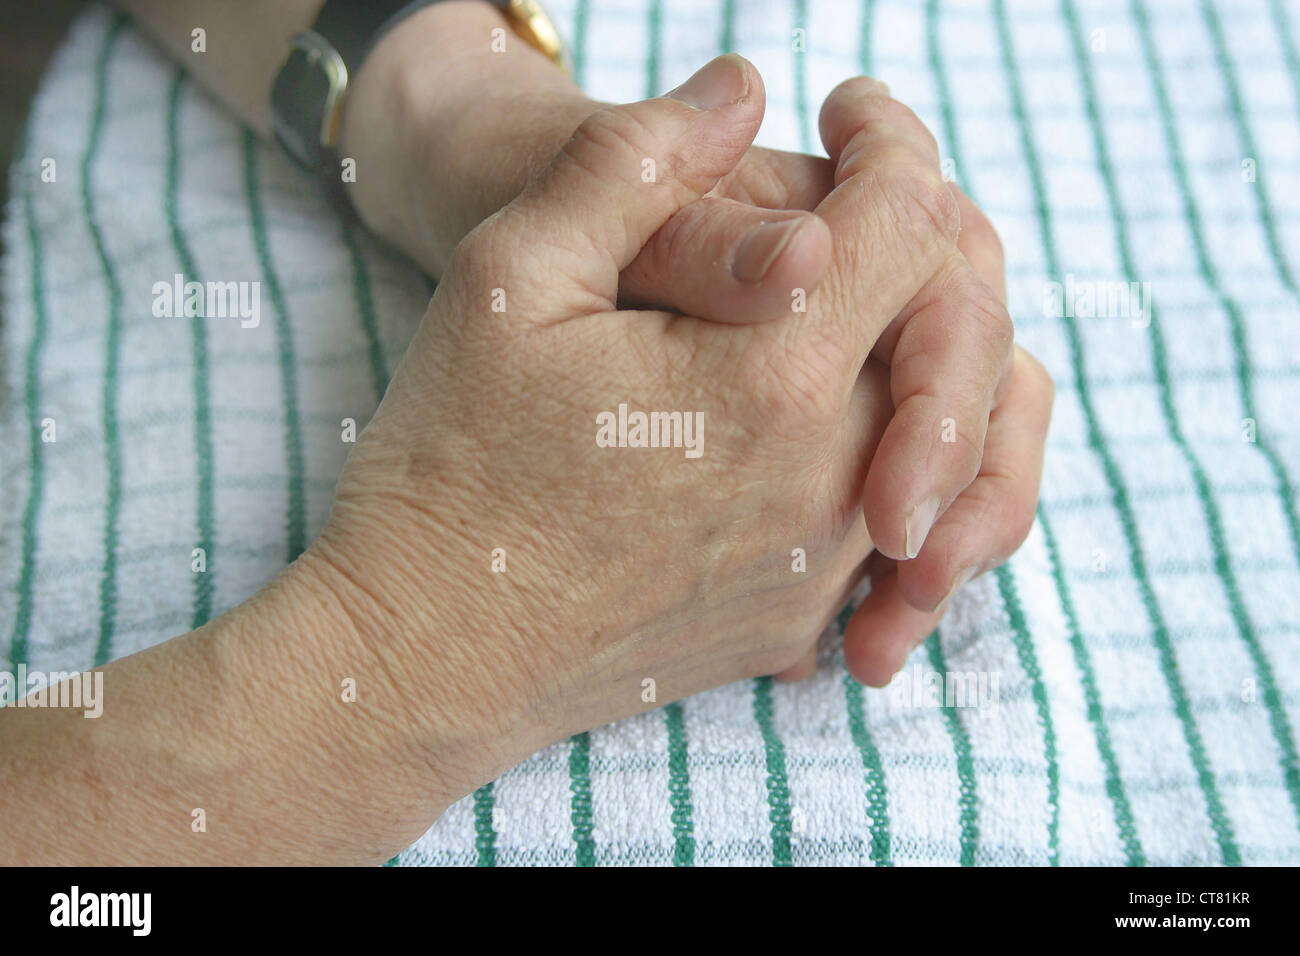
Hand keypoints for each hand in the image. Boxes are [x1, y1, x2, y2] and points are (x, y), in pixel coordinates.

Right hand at [340, 9, 1051, 682]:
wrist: (420, 656)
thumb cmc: (448, 464)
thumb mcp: (509, 276)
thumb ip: (634, 161)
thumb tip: (740, 90)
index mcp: (773, 380)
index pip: (912, 223)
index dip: (894, 140)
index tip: (846, 110)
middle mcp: (830, 484)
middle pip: (958, 324)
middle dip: (920, 236)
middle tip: (858, 190)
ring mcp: (821, 565)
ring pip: (949, 425)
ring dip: (916, 337)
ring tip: (846, 286)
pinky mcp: (798, 617)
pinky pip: (902, 512)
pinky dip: (896, 440)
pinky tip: (823, 405)